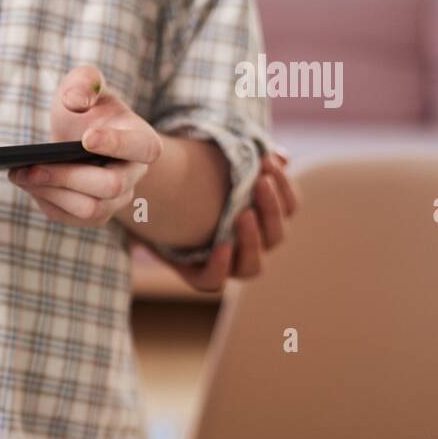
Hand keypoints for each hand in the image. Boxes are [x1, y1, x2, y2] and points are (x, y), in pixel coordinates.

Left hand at [10, 65, 162, 226]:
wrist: (78, 136)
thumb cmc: (85, 108)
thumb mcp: (84, 83)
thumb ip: (84, 82)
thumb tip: (76, 100)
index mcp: (142, 140)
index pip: (142, 148)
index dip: (117, 145)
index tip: (86, 137)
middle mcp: (134, 174)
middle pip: (110, 186)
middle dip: (68, 177)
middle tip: (32, 166)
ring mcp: (116, 199)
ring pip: (89, 209)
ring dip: (51, 192)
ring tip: (20, 174)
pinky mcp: (94, 214)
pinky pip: (70, 217)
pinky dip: (45, 202)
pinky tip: (26, 184)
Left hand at [166, 151, 298, 291]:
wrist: (148, 205)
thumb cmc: (190, 185)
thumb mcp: (215, 167)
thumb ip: (246, 162)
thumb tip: (282, 157)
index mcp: (263, 219)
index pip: (289, 207)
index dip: (285, 187)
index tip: (268, 161)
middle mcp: (249, 245)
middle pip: (277, 236)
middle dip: (271, 208)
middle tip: (259, 182)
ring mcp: (225, 264)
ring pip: (253, 267)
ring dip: (253, 240)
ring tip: (243, 214)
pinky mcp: (197, 275)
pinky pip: (214, 282)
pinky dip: (220, 266)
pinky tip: (222, 245)